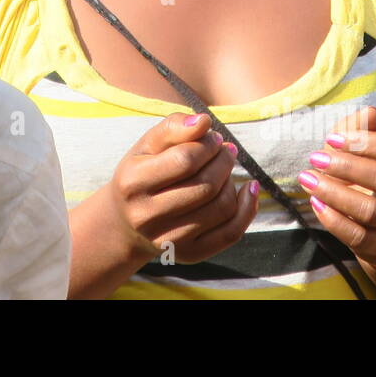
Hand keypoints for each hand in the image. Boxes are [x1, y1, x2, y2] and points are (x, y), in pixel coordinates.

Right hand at [106, 112, 259, 265]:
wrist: (126, 223)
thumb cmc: (142, 173)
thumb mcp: (147, 146)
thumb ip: (173, 127)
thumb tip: (204, 121)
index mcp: (132, 182)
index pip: (184, 160)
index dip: (208, 145)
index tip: (213, 137)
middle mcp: (146, 216)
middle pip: (206, 186)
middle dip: (224, 161)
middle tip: (226, 149)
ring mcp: (168, 240)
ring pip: (221, 208)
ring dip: (233, 182)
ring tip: (226, 168)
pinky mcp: (189, 255)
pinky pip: (230, 233)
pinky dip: (247, 208)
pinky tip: (249, 189)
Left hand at [297, 105, 375, 266]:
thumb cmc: (363, 163)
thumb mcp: (358, 141)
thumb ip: (360, 126)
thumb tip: (370, 113)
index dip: (365, 142)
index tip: (331, 139)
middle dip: (348, 168)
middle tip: (315, 158)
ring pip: (375, 211)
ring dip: (337, 195)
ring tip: (308, 179)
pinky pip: (362, 237)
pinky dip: (335, 221)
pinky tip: (315, 203)